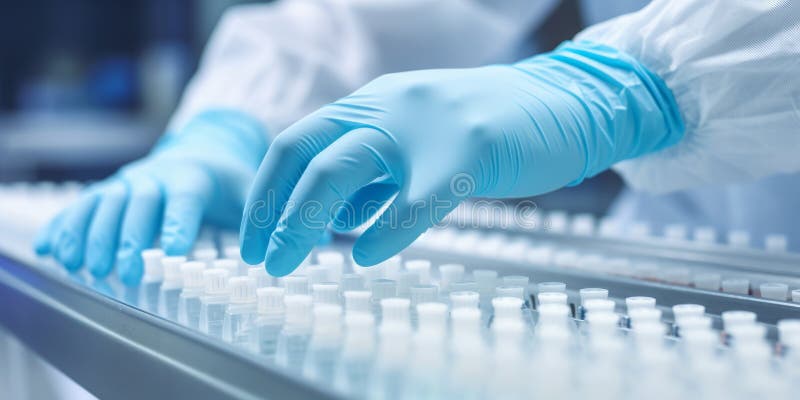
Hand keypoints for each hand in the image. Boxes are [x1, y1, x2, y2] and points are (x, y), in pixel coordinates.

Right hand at [34, 110, 267, 284]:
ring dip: (91, 235)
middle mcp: (155, 175)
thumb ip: (262, 214)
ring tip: (83, 267)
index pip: (185, 197)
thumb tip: (293, 240)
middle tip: (125, 271)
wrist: (204, 149)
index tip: (174, 249)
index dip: (178, 222)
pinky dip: (65, 227)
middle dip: (129, 237)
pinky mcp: (111, 191)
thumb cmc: (229, 180)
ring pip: (105, 204)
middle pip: (138, 203)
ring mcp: (129, 182)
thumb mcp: (250, 191)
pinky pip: (83, 206)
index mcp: (194, 176)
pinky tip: (50, 251)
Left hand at [240, 41, 682, 275]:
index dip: (265, 192)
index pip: (296, 143)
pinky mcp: (470, 151)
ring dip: (306, 222)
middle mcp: (386, 107)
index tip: (255, 236)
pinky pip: (415, 197)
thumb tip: (328, 215)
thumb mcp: (414, 142)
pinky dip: (384, 229)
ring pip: (344, 171)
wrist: (564, 103)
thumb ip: (372, 174)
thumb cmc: (487, 130)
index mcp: (371, 104)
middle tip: (262, 259)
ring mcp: (425, 126)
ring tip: (289, 263)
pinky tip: (364, 255)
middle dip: (273, 212)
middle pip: (307, 156)